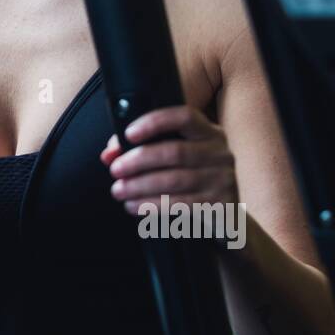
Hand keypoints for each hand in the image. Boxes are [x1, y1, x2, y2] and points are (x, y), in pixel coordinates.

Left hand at [100, 105, 237, 213]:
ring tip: (118, 190)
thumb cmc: (192, 180)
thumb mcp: (173, 161)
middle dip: (139, 160)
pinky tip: (133, 206)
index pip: (185, 116)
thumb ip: (140, 149)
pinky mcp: (220, 204)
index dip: (155, 122)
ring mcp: (223, 178)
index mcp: (208, 132)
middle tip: (115, 170)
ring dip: (140, 185)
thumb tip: (109, 154)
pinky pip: (179, 203)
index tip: (128, 134)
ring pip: (174, 180)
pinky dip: (151, 205)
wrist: (225, 217)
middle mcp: (220, 152)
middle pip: (175, 151)